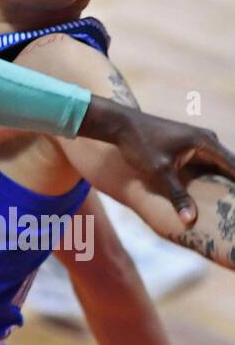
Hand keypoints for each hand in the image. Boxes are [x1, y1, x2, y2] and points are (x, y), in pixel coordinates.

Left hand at [83, 100, 234, 225]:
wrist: (121, 125)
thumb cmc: (140, 144)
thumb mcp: (159, 171)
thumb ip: (177, 194)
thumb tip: (190, 219)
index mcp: (205, 142)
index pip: (233, 165)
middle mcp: (206, 139)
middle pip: (229, 165)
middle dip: (233, 184)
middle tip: (234, 206)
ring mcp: (198, 141)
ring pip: (218, 165)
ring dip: (224, 181)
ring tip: (229, 202)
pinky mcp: (189, 146)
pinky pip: (208, 164)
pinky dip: (212, 176)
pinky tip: (214, 193)